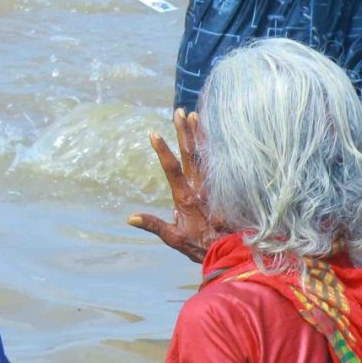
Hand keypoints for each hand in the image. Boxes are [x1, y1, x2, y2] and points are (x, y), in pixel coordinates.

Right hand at [129, 109, 224, 263]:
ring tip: (195, 115)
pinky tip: (212, 135)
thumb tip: (130, 218)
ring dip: (200, 134)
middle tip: (179, 111)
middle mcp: (199, 186)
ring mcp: (213, 185)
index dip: (162, 150)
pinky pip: (218, 163)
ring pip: (206, 155)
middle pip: (191, 154)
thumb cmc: (200, 245)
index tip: (153, 132)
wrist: (231, 250)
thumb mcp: (174, 238)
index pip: (171, 168)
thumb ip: (153, 225)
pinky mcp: (223, 188)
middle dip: (183, 132)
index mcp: (185, 196)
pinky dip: (214, 147)